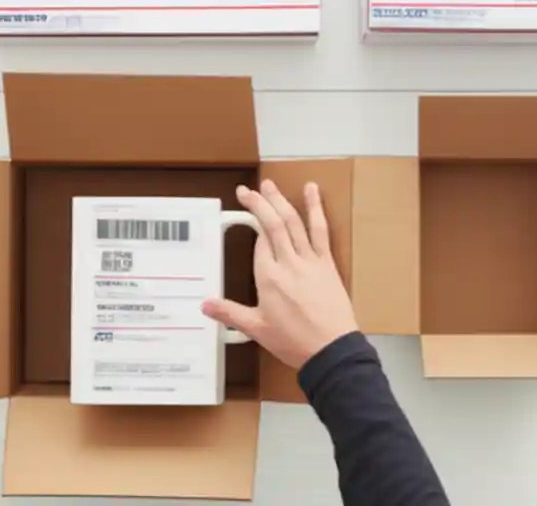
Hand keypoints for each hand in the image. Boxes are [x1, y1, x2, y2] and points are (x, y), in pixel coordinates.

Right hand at [203, 180, 358, 369]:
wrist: (332, 351)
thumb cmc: (294, 342)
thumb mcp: (257, 329)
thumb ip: (230, 313)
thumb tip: (204, 305)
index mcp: (269, 278)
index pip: (259, 242)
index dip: (252, 224)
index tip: (244, 211)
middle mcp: (288, 263)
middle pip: (273, 224)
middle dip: (259, 203)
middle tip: (247, 190)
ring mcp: (310, 261)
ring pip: (293, 222)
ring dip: (280, 200)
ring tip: (270, 184)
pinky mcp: (327, 264)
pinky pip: (320, 231)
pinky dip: (316, 208)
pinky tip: (312, 191)